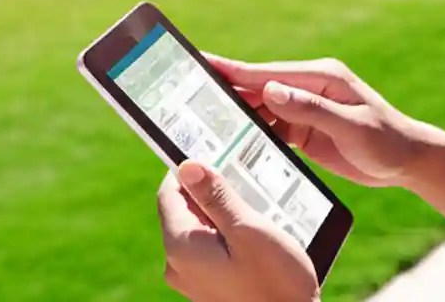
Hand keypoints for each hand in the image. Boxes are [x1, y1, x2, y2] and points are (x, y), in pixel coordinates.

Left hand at [158, 161, 318, 301]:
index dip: (191, 171)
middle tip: (247, 185)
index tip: (218, 156)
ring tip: (258, 212)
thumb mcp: (248, 230)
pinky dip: (230, 237)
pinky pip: (212, 251)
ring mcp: (192, 280)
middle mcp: (178, 265)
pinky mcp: (209, 289)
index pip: (169, 194)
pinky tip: (257, 238)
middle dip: (213, 194)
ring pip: (201, 231)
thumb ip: (216, 197)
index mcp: (181, 246)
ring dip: (225, 216)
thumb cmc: (276, 283)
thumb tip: (187, 166)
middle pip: (186, 212)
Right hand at [204, 55, 432, 187]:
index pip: (267, 73)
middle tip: (186, 98)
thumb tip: (272, 90)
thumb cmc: (386, 141)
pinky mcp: (304, 130)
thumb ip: (311, 109)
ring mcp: (305, 109)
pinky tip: (232, 143)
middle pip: (258, 89)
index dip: (232, 70)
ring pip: (261, 110)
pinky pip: (271, 129)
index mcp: (320, 77)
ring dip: (236, 117)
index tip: (201, 63)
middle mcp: (308, 88)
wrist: (408, 162)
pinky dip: (252, 135)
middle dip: (225, 93)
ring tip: (200, 123)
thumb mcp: (352, 127)